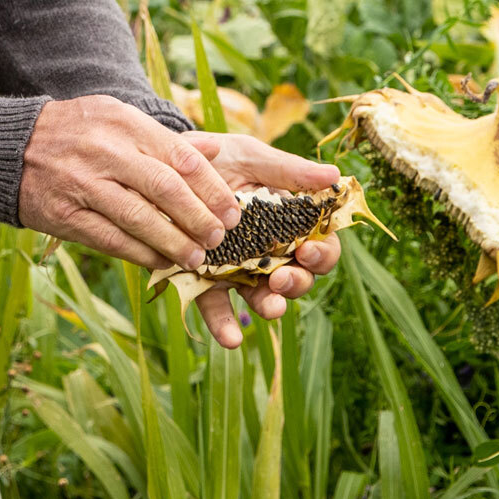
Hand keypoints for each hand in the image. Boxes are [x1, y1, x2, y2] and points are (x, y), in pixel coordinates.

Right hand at [19, 95, 241, 272]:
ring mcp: (82, 184)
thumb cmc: (77, 133)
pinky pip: (111, 239)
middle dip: (198, 217)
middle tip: (220, 238)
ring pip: (139, 218)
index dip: (211, 188)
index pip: (179, 156)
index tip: (232, 211)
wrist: (10, 148)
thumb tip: (214, 149)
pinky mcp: (64, 215)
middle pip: (164, 188)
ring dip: (174, 243)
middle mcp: (104, 151)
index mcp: (123, 123)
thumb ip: (165, 139)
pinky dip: (141, 254)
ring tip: (197, 258)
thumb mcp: (118, 120)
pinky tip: (161, 263)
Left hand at [182, 131, 344, 349]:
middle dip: (298, 282)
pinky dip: (226, 327)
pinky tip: (232, 341)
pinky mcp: (205, 282)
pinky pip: (218, 309)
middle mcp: (268, 250)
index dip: (322, 253)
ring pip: (265, 297)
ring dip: (271, 306)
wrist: (163, 164)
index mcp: (287, 221)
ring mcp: (238, 268)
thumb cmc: (216, 157)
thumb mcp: (251, 157)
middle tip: (283, 278)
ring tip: (270, 307)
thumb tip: (335, 175)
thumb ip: (289, 171)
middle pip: (299, 276)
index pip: (319, 244)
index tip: (308, 250)